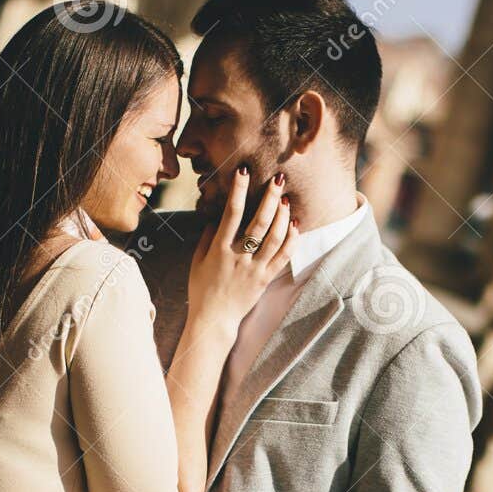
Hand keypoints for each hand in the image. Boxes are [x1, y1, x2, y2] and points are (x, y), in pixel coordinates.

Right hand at [186, 168, 297, 335]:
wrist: (213, 319)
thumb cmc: (201, 289)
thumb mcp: (196, 262)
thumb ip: (205, 238)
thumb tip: (215, 218)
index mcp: (219, 249)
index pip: (231, 213)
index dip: (239, 190)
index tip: (244, 171)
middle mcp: (238, 257)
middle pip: (258, 222)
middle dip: (269, 197)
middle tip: (278, 179)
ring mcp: (254, 268)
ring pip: (274, 238)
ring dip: (282, 216)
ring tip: (286, 200)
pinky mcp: (265, 279)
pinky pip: (282, 257)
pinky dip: (291, 240)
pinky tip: (295, 226)